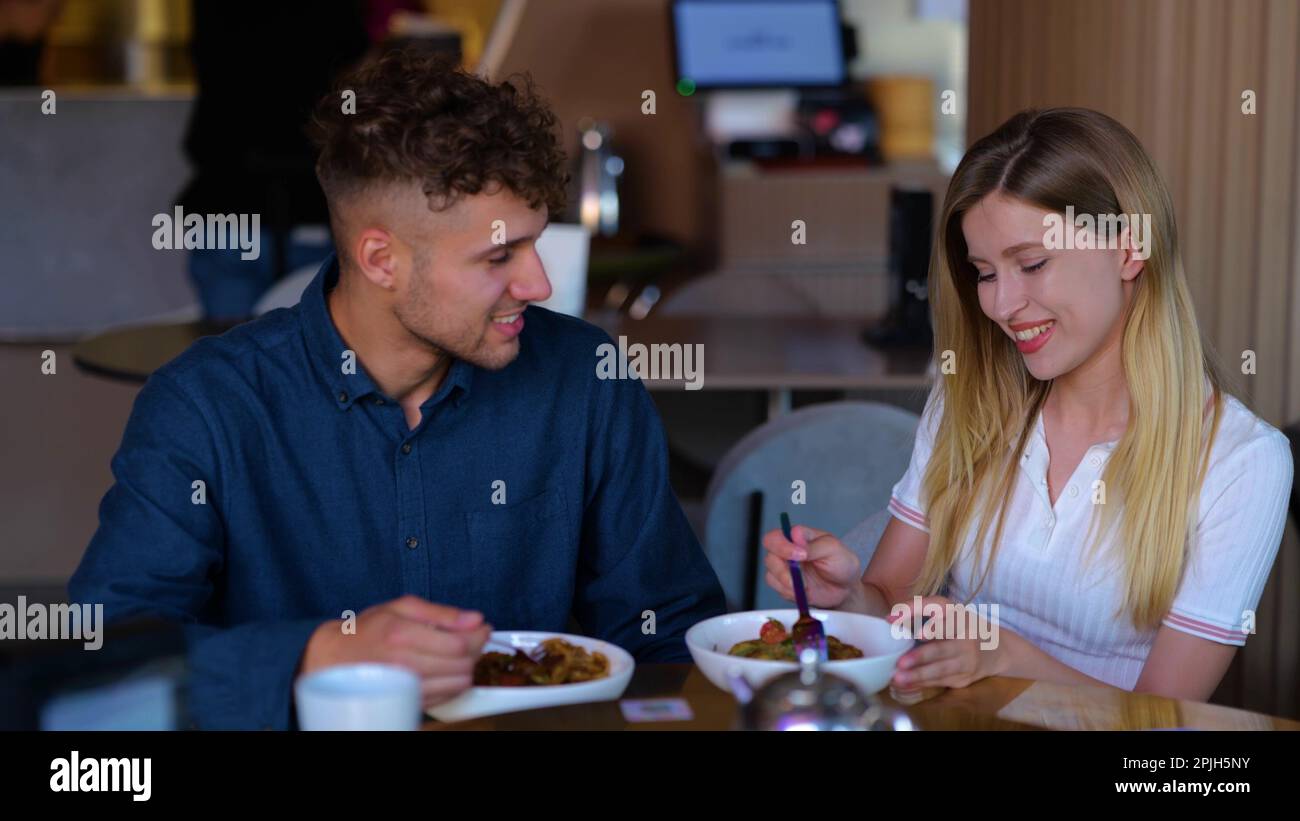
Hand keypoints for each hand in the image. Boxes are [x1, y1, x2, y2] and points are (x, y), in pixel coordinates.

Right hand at [300, 595, 491, 708]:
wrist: (333, 659)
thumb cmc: (368, 630)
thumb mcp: (401, 607)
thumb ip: (441, 613)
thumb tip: (475, 618)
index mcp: (403, 635)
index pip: (460, 644)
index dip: (479, 636)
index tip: (483, 627)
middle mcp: (405, 664)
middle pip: (463, 664)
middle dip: (476, 650)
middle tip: (471, 639)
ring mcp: (406, 687)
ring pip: (458, 683)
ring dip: (467, 668)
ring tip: (457, 654)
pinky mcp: (408, 702)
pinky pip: (447, 697)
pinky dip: (455, 683)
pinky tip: (446, 669)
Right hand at [762, 523, 861, 608]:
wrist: (845, 589)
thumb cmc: (842, 564)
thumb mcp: (834, 550)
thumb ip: (814, 544)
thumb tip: (796, 536)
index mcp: (799, 537)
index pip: (778, 535)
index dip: (783, 545)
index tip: (801, 556)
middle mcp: (788, 549)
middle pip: (768, 551)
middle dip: (780, 566)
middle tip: (796, 577)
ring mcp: (784, 567)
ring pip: (770, 570)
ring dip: (786, 580)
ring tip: (805, 585)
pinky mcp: (783, 583)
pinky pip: (775, 586)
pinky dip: (788, 591)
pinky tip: (802, 591)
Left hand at [888, 595, 1003, 690]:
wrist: (994, 647)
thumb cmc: (958, 625)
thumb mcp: (944, 612)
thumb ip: (917, 610)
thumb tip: (889, 618)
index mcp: (957, 615)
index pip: (940, 613)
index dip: (924, 620)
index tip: (907, 628)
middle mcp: (965, 636)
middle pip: (942, 647)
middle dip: (921, 656)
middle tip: (900, 662)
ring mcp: (967, 659)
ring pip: (942, 669)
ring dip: (919, 675)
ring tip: (899, 678)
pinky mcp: (965, 676)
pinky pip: (942, 681)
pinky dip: (923, 683)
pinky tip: (907, 684)